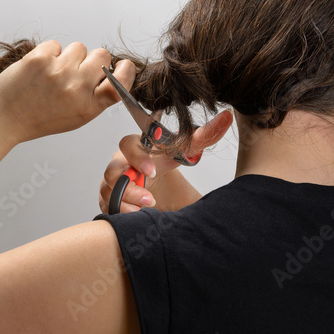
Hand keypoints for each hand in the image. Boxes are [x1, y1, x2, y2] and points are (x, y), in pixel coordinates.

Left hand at [0, 40, 136, 146]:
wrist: (5, 119)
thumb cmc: (39, 118)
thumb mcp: (76, 116)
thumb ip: (95, 96)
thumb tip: (109, 72)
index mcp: (89, 106)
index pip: (120, 82)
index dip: (124, 70)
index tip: (121, 65)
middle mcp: (76, 88)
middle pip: (101, 55)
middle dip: (91, 59)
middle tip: (75, 70)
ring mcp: (58, 71)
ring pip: (78, 47)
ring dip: (68, 56)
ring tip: (53, 73)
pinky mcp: (39, 59)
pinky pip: (55, 45)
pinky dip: (48, 53)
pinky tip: (39, 70)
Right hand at [98, 110, 233, 212]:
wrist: (162, 203)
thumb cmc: (168, 177)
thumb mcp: (185, 157)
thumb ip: (203, 138)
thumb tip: (226, 118)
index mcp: (137, 151)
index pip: (127, 144)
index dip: (137, 157)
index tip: (152, 171)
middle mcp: (120, 166)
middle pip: (112, 170)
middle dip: (130, 186)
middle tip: (150, 199)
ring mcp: (111, 185)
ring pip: (109, 191)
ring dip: (129, 202)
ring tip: (149, 208)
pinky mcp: (107, 202)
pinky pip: (108, 207)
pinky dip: (123, 213)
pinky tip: (138, 216)